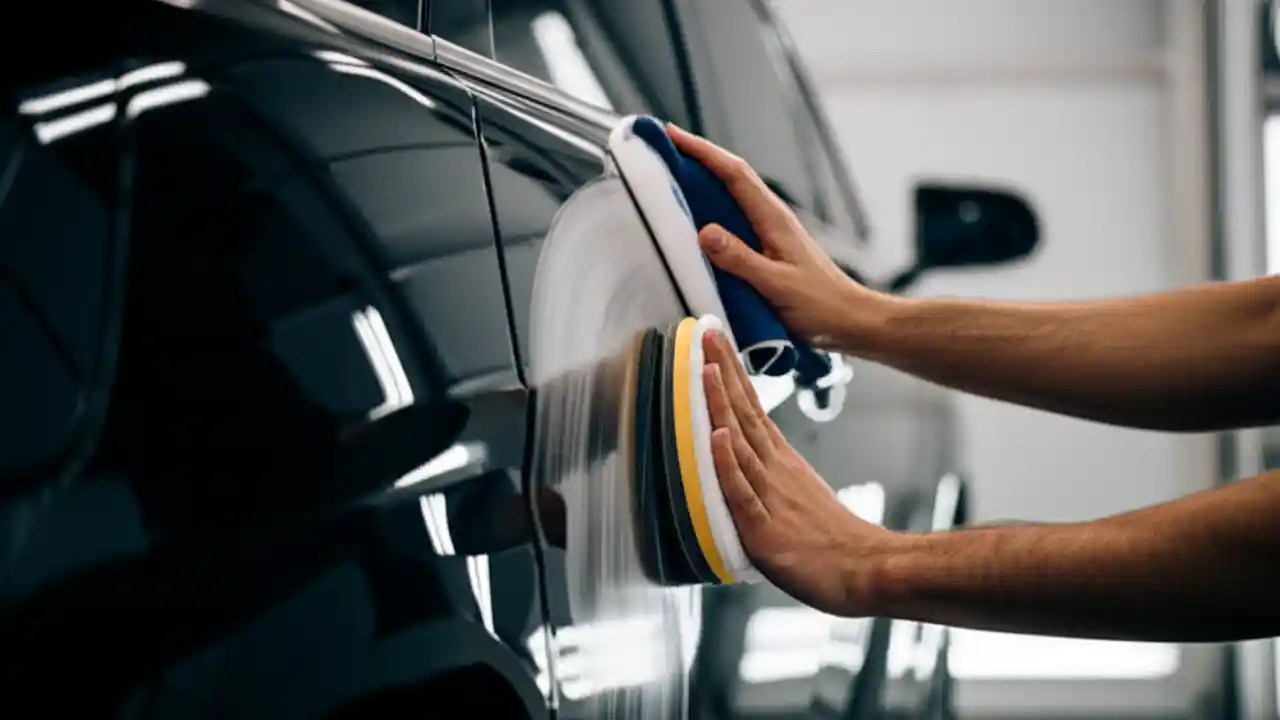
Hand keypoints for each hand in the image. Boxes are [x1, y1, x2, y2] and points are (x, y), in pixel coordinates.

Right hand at [667, 123, 886, 351]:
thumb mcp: (776, 285)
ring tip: (671, 169)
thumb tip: (704, 231)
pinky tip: (695, 211)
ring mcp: (769, 229)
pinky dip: (712, 203)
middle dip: (698, 154)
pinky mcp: (767, 245)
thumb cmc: (818, 304)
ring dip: (703, 176)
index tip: (672, 134)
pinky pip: (733, 214)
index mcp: (773, 218)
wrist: (848, 319)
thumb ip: (740, 259)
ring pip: (732, 192)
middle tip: (663, 143)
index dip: (702, 151)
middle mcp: (771, 217)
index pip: (734, 173)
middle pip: (731, 174)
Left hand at [701, 330, 896, 615]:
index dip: (730, 373)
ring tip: (705, 368)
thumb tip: (745, 458)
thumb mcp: (798, 495)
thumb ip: (771, 475)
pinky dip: (728, 463)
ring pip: (739, 442)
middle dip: (721, 371)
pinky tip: (717, 437)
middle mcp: (774, 470)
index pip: (751, 407)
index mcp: (781, 461)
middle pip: (743, 411)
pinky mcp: (763, 527)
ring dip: (720, 404)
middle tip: (705, 332)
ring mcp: (769, 495)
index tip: (715, 341)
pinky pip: (742, 491)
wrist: (866, 571)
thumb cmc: (832, 541)